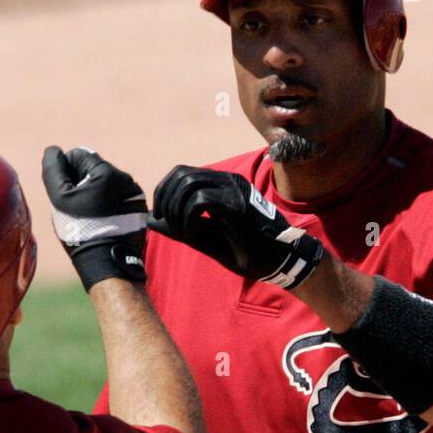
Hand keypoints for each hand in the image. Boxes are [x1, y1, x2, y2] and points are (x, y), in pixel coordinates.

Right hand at [41, 146, 148, 291]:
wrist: (107, 262)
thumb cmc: (80, 229)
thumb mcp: (59, 199)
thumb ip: (53, 170)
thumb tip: (53, 150)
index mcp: (105, 171)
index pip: (77, 156)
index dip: (65, 174)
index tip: (66, 196)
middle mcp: (125, 178)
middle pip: (93, 170)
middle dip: (82, 185)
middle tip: (78, 210)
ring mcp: (135, 194)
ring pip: (107, 185)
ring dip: (96, 196)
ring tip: (92, 219)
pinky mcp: (140, 209)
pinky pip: (119, 199)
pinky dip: (109, 207)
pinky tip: (104, 223)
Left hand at [149, 165, 324, 289]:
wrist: (280, 260)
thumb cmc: (246, 250)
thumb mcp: (205, 238)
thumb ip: (180, 227)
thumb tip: (152, 219)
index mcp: (221, 184)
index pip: (182, 172)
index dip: (164, 191)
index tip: (162, 216)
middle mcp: (227, 180)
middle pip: (181, 174)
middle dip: (166, 200)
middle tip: (168, 225)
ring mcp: (234, 189)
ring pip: (188, 184)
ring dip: (177, 211)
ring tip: (185, 233)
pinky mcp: (238, 204)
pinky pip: (201, 201)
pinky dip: (189, 219)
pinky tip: (195, 235)